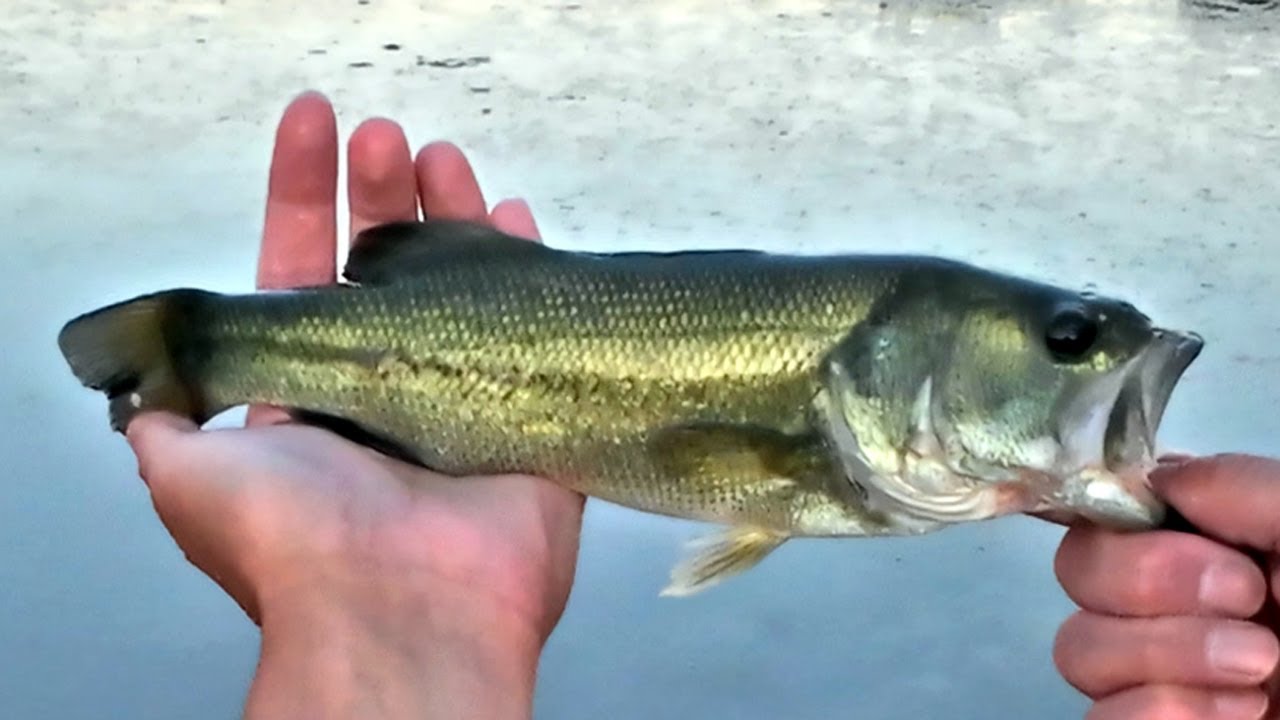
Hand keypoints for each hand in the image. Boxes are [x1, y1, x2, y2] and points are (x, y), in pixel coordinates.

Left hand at [124, 91, 583, 718]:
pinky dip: (528, 272)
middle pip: (385, 268)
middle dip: (381, 194)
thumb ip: (167, 421)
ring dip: (451, 216)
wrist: (403, 614)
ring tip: (446, 156)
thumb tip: (146, 391)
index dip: (303, 199)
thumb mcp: (185, 477)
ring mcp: (460, 396)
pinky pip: (531, 328)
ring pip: (458, 287)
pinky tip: (515, 220)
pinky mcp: (525, 413)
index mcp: (310, 395)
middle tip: (387, 137)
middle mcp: (385, 389)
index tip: (314, 132)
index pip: (303, 272)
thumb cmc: (295, 544)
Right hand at [1053, 454, 1279, 719]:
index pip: (1105, 508)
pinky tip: (1241, 713)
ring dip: (1163, 654)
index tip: (1196, 536)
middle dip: (1144, 581)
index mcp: (1205, 538)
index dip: (1119, 517)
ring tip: (1259, 669)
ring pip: (1078, 649)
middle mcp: (1170, 600)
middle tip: (1244, 599)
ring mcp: (1158, 673)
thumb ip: (1238, 486)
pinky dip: (1158, 713)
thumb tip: (1156, 477)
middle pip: (1075, 571)